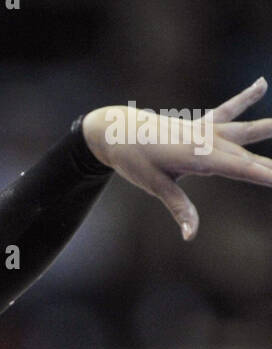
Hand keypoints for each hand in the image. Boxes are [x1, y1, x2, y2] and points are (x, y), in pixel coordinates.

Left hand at [82, 77, 271, 239]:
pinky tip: (260, 85)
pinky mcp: (201, 126)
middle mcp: (207, 140)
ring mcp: (206, 131)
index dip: (262, 174)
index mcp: (198, 155)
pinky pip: (227, 112)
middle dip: (269, 166)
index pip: (238, 168)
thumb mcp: (155, 186)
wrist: (118, 131)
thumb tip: (190, 235)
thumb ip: (179, 208)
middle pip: (247, 156)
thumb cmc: (135, 160)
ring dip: (266, 129)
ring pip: (244, 132)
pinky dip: (244, 99)